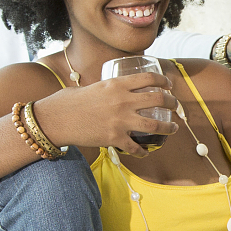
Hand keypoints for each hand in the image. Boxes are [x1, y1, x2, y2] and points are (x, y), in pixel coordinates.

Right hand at [29, 74, 174, 154]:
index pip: (149, 78)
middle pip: (158, 99)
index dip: (163, 80)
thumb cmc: (69, 101)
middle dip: (171, 102)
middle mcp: (123, 101)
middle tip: (175, 106)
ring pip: (155, 124)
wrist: (56, 119)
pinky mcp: (114, 138)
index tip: (168, 85)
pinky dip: (143, 151)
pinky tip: (145, 152)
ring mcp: (120, 121)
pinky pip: (136, 147)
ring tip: (173, 128)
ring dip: (168, 127)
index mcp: (117, 84)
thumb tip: (116, 91)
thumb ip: (109, 88)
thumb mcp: (93, 87)